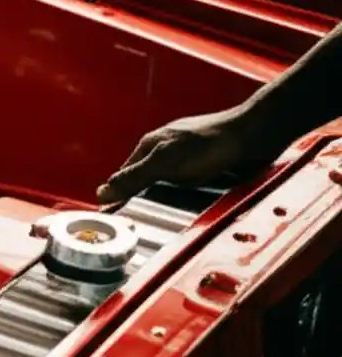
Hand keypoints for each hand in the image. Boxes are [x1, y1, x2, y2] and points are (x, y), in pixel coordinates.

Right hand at [96, 103, 283, 203]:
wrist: (256, 135)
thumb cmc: (212, 145)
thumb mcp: (166, 163)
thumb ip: (134, 177)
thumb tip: (102, 192)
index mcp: (150, 144)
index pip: (124, 175)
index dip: (119, 195)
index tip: (115, 217)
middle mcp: (165, 149)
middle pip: (144, 179)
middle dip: (141, 197)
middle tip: (140, 221)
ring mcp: (186, 155)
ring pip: (165, 182)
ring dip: (164, 197)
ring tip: (164, 215)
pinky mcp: (206, 162)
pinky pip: (187, 183)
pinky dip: (185, 195)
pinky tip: (190, 203)